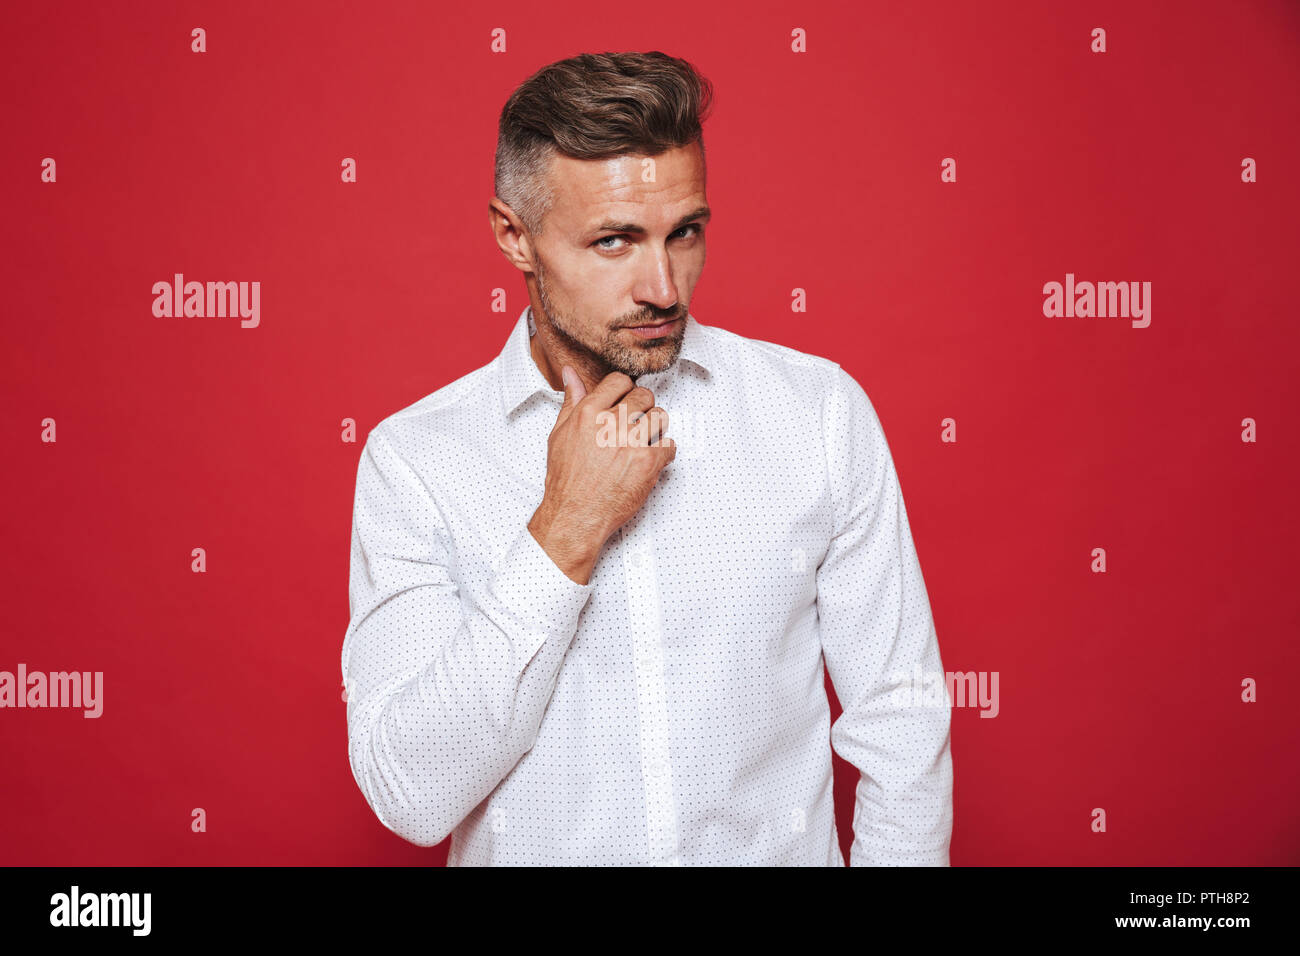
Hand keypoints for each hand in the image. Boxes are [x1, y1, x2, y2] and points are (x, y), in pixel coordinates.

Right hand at [528, 366, 675, 583]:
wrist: (575, 515)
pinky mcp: (647, 463)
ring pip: (661, 417)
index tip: (626, 401)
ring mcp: (630, 444)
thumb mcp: (560, 435)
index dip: (626, 390)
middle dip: (643, 408)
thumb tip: (571, 375)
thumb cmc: (567, 481)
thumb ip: (571, 401)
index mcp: (588, 414)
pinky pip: (670, 445)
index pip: (619, 381)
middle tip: (637, 424)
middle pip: (644, 396)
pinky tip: (651, 459)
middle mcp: (610, 425)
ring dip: (656, 428)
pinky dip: (664, 452)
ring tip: (645, 441)